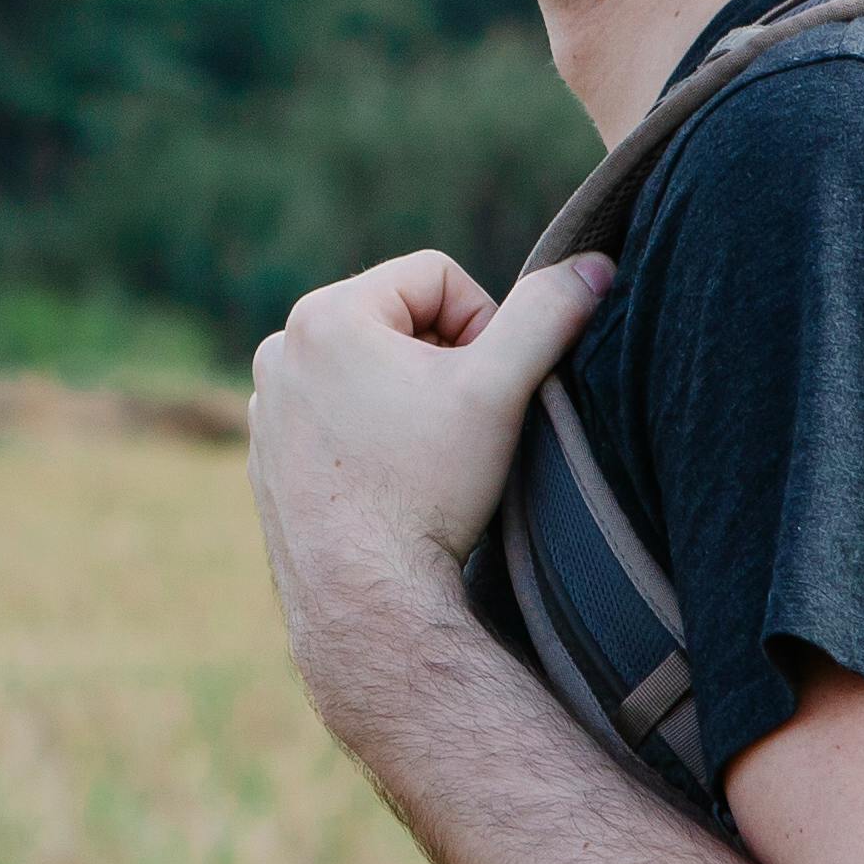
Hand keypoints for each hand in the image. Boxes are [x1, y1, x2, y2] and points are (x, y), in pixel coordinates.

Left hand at [248, 247, 612, 675]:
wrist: (365, 598)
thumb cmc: (428, 490)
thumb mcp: (500, 391)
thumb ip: (548, 316)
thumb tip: (596, 266)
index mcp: (326, 314)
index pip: (438, 278)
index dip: (483, 327)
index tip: (484, 392)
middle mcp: (282, 348)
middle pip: (400, 320)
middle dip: (443, 363)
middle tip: (459, 430)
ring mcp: (270, 403)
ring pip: (369, 368)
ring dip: (407, 397)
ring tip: (424, 458)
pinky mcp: (267, 451)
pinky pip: (336, 413)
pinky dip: (370, 434)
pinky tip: (390, 481)